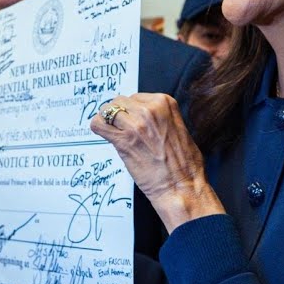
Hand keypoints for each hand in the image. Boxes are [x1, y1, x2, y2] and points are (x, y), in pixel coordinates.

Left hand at [88, 93, 223, 231]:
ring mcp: (136, 124)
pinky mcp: (123, 140)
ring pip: (107, 111)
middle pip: (120, 101)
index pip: (135, 97)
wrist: (182, 186)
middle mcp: (150, 109)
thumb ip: (160, 117)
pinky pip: (98, 125)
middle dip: (120, 115)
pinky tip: (106, 137)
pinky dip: (98, 129)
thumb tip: (141, 115)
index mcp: (165, 103)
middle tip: (124, 130)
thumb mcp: (178, 128)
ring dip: (108, 122)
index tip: (134, 122)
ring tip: (115, 134)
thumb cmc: (184, 164)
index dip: (132, 111)